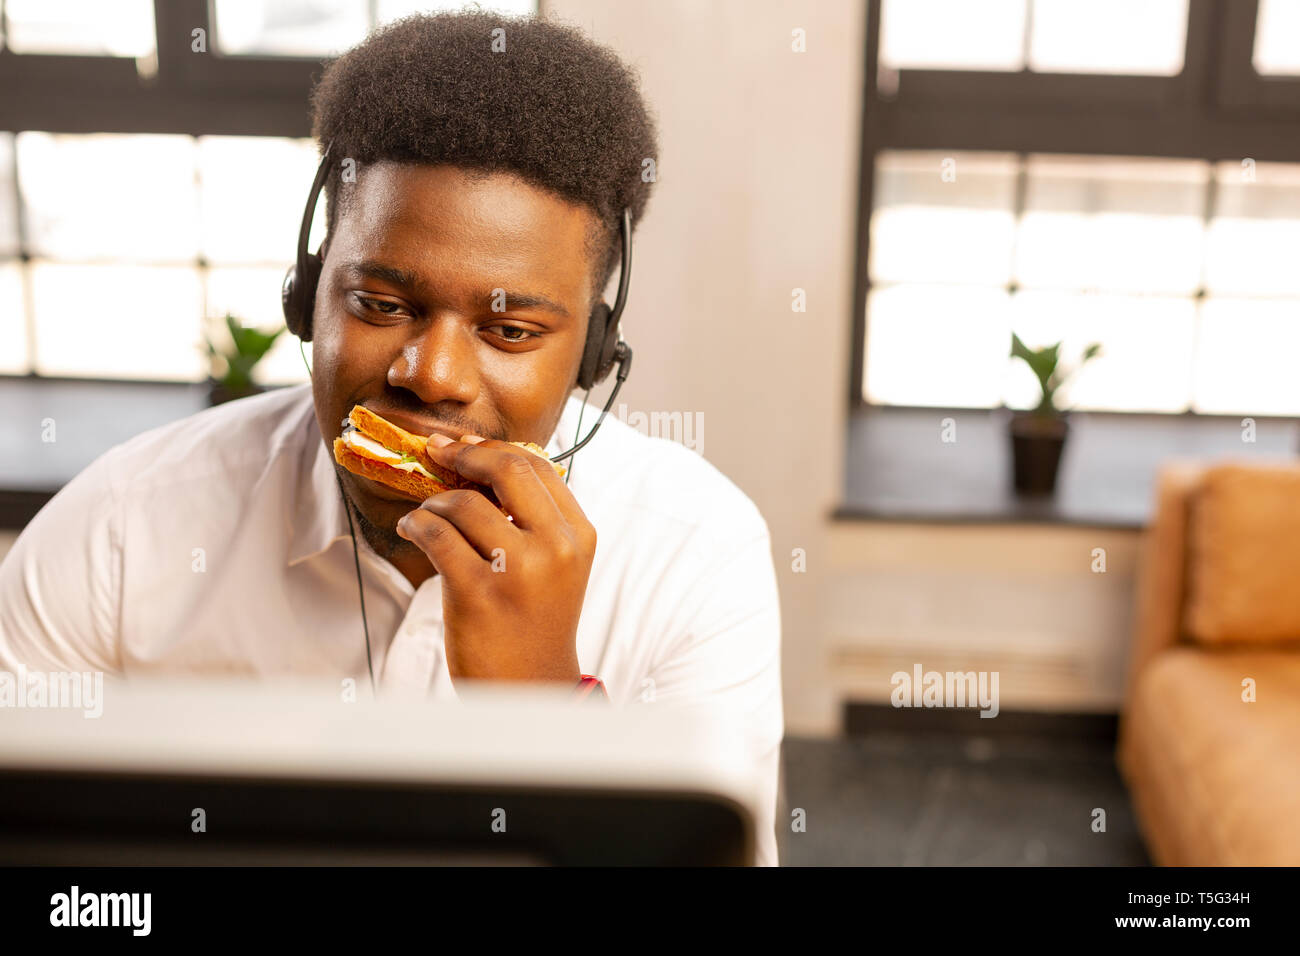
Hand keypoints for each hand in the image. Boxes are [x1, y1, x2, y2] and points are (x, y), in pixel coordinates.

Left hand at [395, 432, 594, 684]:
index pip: (538, 466)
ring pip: (462, 503)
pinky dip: (415, 524)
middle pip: (506, 469)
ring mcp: (517, 571)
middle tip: (440, 452)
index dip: (495, 448)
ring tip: (426, 514)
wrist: (530, 685)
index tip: (466, 447)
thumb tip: (485, 460)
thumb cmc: (536, 620)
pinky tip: (411, 528)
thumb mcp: (557, 565)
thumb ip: (536, 518)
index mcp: (577, 535)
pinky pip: (436, 535)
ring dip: (433, 502)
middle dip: (465, 453)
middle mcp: (554, 548)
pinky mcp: (478, 593)